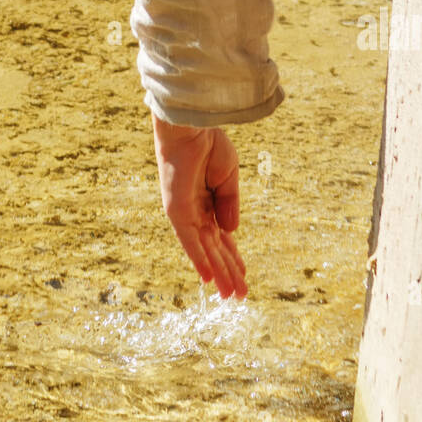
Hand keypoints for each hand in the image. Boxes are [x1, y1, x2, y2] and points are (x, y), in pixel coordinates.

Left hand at [151, 113, 246, 298]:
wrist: (191, 126)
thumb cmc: (208, 144)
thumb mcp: (228, 176)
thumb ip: (229, 204)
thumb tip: (231, 232)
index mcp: (206, 200)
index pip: (221, 236)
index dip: (233, 256)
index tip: (244, 274)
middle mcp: (194, 210)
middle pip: (214, 248)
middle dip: (229, 271)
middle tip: (240, 295)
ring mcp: (185, 212)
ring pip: (205, 250)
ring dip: (219, 273)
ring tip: (232, 295)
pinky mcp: (177, 211)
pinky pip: (189, 240)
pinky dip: (199, 259)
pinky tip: (209, 279)